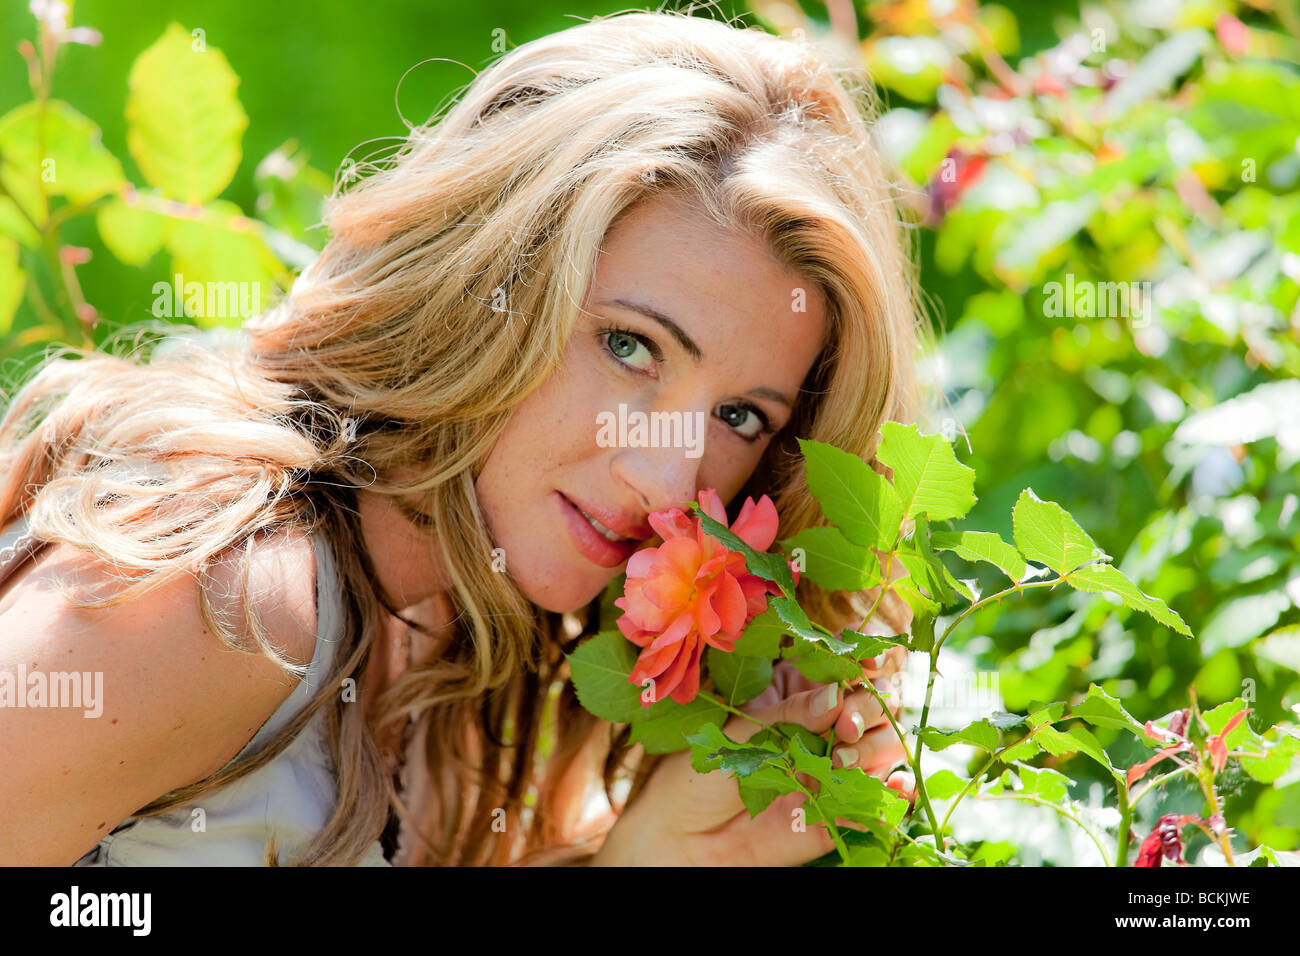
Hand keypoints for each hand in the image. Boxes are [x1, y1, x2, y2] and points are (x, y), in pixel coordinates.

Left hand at [592, 653, 912, 865]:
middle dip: (870, 707)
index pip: (840, 666)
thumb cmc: (701, 775)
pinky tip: (893, 786)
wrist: (684, 840)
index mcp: (796, 694)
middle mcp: (822, 727)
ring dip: (877, 748)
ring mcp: (834, 768)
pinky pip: (881, 799)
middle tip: (847, 724)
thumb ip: (791, 715)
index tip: (866, 660)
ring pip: (885, 745)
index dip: (860, 658)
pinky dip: (897, 792)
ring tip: (841, 760)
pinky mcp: (841, 810)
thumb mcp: (742, 734)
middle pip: (874, 703)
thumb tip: (837, 697)